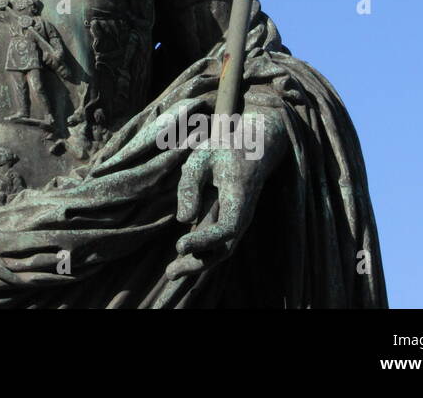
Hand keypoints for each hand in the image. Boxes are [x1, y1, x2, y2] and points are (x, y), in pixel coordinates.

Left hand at [166, 106, 287, 277]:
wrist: (252, 149)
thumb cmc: (224, 149)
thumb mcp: (203, 156)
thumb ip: (190, 185)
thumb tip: (183, 219)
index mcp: (240, 198)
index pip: (227, 228)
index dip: (204, 240)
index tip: (179, 245)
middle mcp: (243, 215)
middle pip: (225, 248)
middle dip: (198, 263)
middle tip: (170, 273)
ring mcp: (238, 220)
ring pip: (221, 250)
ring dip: (198, 263)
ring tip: (171, 273)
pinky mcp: (230, 222)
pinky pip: (218, 243)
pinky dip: (201, 253)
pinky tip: (180, 259)